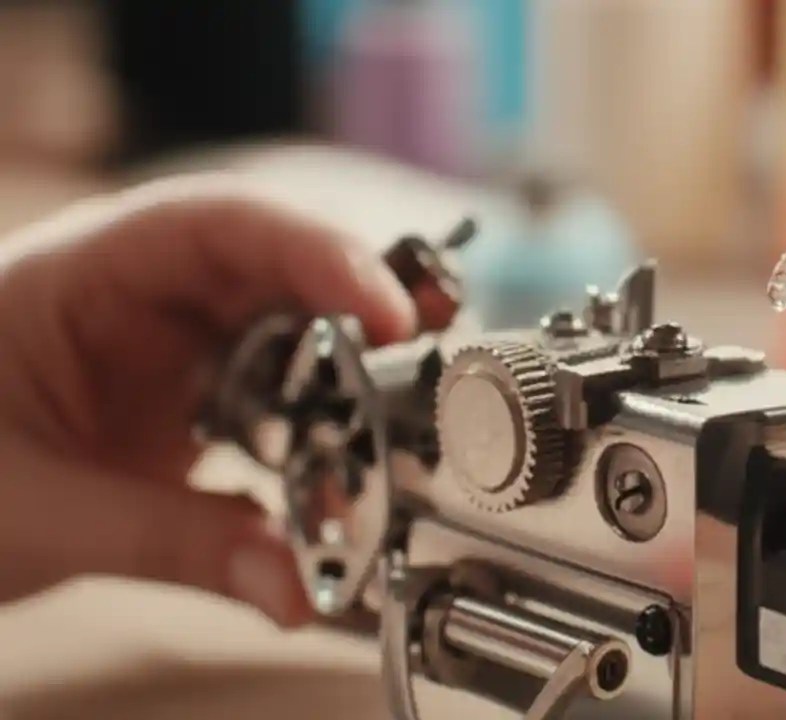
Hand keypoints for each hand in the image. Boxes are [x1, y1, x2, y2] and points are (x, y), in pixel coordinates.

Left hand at [0, 175, 444, 625]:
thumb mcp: (32, 508)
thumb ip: (171, 544)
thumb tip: (296, 584)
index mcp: (86, 275)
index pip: (219, 226)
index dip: (314, 253)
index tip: (386, 309)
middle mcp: (142, 302)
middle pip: (276, 277)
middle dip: (358, 311)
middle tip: (425, 356)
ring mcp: (170, 358)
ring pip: (287, 344)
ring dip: (345, 386)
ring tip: (396, 425)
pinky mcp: (189, 415)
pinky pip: (273, 413)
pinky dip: (312, 447)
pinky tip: (339, 478)